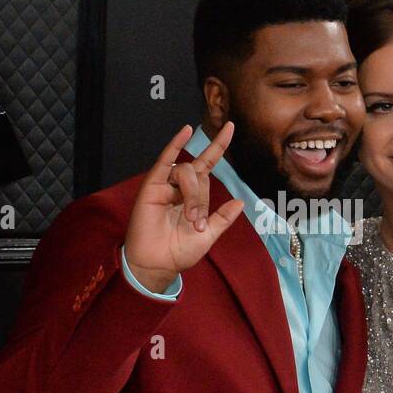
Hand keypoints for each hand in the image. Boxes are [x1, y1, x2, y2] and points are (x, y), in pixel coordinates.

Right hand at [123, 122, 245, 292]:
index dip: (219, 146)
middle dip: (202, 199)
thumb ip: (222, 219)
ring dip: (192, 195)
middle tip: (197, 222)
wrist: (158, 265)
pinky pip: (164, 161)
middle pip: (200, 175)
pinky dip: (175, 144)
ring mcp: (165, 184)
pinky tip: (186, 131)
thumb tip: (241, 202)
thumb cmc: (178, 252)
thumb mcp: (207, 236)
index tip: (231, 127)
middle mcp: (179, 186)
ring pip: (186, 172)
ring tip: (189, 218)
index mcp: (194, 195)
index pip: (208, 163)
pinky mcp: (152, 186)